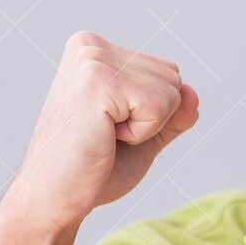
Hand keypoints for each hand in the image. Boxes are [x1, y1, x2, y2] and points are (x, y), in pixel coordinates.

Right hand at [11, 31, 199, 228]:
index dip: (152, 114)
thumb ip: (173, 114)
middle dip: (153, 119)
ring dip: (146, 128)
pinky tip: (103, 137)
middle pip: (173, 79)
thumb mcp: (144, 135)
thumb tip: (193, 93)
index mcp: (95, 50)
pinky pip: (159, 108)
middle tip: (106, 135)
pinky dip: (141, 135)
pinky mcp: (98, 82)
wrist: (53, 198)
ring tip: (103, 136)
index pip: (167, 74)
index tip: (109, 128)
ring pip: (171, 93)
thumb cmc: (92, 169)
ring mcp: (92, 60)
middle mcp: (91, 46)